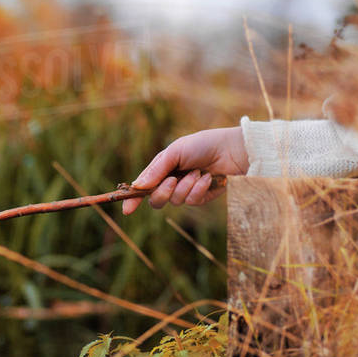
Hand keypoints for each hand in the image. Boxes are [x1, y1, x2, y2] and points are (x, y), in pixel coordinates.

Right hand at [121, 127, 248, 214]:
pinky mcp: (200, 197)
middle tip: (173, 180)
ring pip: (175, 201)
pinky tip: (208, 178)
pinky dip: (199, 189)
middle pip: (156, 200)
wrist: (230, 150)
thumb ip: (156, 170)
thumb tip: (138, 186)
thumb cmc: (202, 145)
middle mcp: (171, 181)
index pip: (142, 187)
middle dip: (163, 192)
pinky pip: (192, 201)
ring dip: (186, 186)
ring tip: (198, 172)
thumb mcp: (175, 152)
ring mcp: (185, 191)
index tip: (127, 210)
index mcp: (161, 169)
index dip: (133, 199)